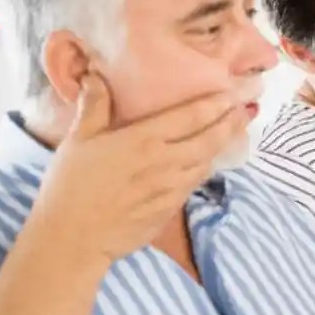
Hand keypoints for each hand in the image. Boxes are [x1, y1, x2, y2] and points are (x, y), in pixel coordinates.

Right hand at [27, 71, 246, 266]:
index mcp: (145, 140)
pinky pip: (195, 184)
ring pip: (207, 163)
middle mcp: (166, 163)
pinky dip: (206, 170)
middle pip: (210, 140)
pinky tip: (207, 164)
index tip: (231, 94)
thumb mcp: (78, 140)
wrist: (75, 238)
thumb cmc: (71, 185)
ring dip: (223, 147)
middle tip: (244, 112)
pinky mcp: (171, 210)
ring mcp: (172, 189)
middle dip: (231, 124)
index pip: (191, 117)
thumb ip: (93, 106)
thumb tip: (95, 76)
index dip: (215, 104)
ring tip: (234, 133)